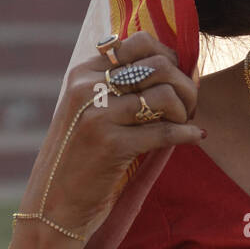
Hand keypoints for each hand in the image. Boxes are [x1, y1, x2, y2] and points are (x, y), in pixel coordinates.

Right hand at [16, 32, 204, 237]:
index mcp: (83, 74)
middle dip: (184, 84)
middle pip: (158, 65)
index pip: (140, 43)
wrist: (53, 205)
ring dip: (186, 109)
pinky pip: (164, 130)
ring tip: (185, 122)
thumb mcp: (88, 111)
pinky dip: (187, 133)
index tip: (176, 80)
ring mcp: (97, 116)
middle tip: (189, 105)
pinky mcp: (111, 146)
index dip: (169, 59)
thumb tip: (172, 65)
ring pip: (165, 94)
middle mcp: (87, 89)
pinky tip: (196, 136)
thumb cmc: (80, 157)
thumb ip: (117, 86)